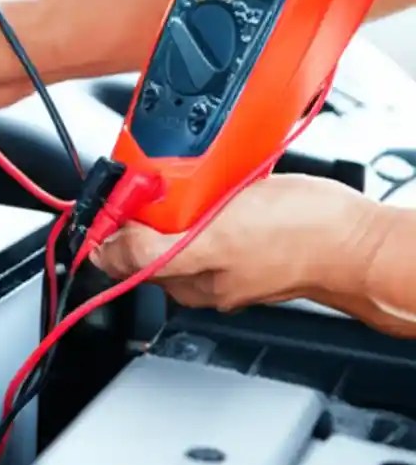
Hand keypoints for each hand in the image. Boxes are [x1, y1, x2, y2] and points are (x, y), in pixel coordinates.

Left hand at [89, 174, 383, 310]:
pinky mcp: (248, 240)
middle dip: (141, 209)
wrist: (357, 238)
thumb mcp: (214, 239)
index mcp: (183, 282)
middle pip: (145, 240)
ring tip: (188, 182)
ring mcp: (225, 259)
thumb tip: (107, 253)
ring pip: (177, 227)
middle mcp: (200, 277)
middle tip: (153, 182)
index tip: (113, 197)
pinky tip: (218, 187)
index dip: (107, 225)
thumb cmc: (300, 238)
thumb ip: (155, 253)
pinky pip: (211, 218)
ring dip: (174, 202)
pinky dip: (205, 200)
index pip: (119, 258)